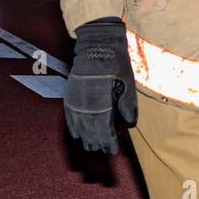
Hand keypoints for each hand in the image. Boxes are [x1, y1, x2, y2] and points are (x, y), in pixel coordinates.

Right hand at [65, 17, 136, 153]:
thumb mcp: (127, 85)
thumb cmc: (115, 65)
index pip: (105, 131)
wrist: (96, 47)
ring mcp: (76, 102)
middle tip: (103, 150)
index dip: (109, 142)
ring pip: (79, 126)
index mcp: (102, 105)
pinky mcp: (70, 95)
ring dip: (86, 138)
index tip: (113, 150)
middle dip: (98, 142)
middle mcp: (87, 107)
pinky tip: (76, 135)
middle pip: (91, 132)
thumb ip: (127, 106)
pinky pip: (69, 117)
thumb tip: (129, 123)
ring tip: (91, 147)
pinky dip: (73, 127)